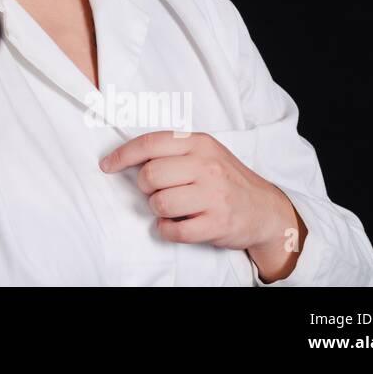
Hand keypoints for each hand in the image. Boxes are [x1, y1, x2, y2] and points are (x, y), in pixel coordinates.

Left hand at [99, 131, 303, 267]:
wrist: (266, 210)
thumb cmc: (227, 180)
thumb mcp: (205, 152)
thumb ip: (172, 150)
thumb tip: (126, 156)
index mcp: (199, 143)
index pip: (150, 144)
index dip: (122, 155)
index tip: (106, 165)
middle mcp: (206, 166)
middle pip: (150, 175)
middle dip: (145, 187)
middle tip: (158, 192)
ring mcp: (213, 195)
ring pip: (159, 203)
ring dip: (158, 210)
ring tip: (173, 208)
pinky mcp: (216, 223)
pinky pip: (174, 230)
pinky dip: (168, 230)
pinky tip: (177, 224)